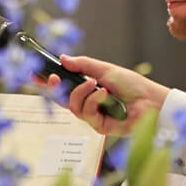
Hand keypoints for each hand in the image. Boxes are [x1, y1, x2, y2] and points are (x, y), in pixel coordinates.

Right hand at [47, 55, 170, 135]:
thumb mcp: (104, 69)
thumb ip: (83, 65)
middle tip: (54, 78)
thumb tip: (64, 58)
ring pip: (73, 107)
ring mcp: (93, 116)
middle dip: (56, 88)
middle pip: (62, 99)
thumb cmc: (131, 84)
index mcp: (88, 89)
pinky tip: (104, 94)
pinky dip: (93, 101)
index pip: (63, 87)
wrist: (150, 100)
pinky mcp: (99, 127)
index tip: (35, 75)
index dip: (47, 83)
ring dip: (81, 93)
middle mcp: (88, 103)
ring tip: (95, 84)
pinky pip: (86, 114)